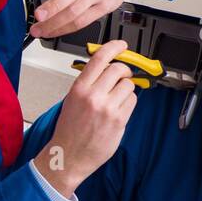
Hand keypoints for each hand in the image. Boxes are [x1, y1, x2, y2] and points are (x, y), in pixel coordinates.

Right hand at [33, 38, 137, 196]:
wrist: (68, 155)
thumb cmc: (69, 130)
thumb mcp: (72, 100)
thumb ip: (88, 84)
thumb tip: (105, 70)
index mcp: (79, 88)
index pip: (99, 58)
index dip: (113, 47)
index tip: (121, 45)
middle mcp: (93, 96)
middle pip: (118, 69)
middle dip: (124, 71)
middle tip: (123, 76)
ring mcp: (107, 108)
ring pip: (128, 85)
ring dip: (126, 90)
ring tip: (117, 100)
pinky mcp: (118, 120)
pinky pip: (132, 102)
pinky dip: (129, 103)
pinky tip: (119, 111)